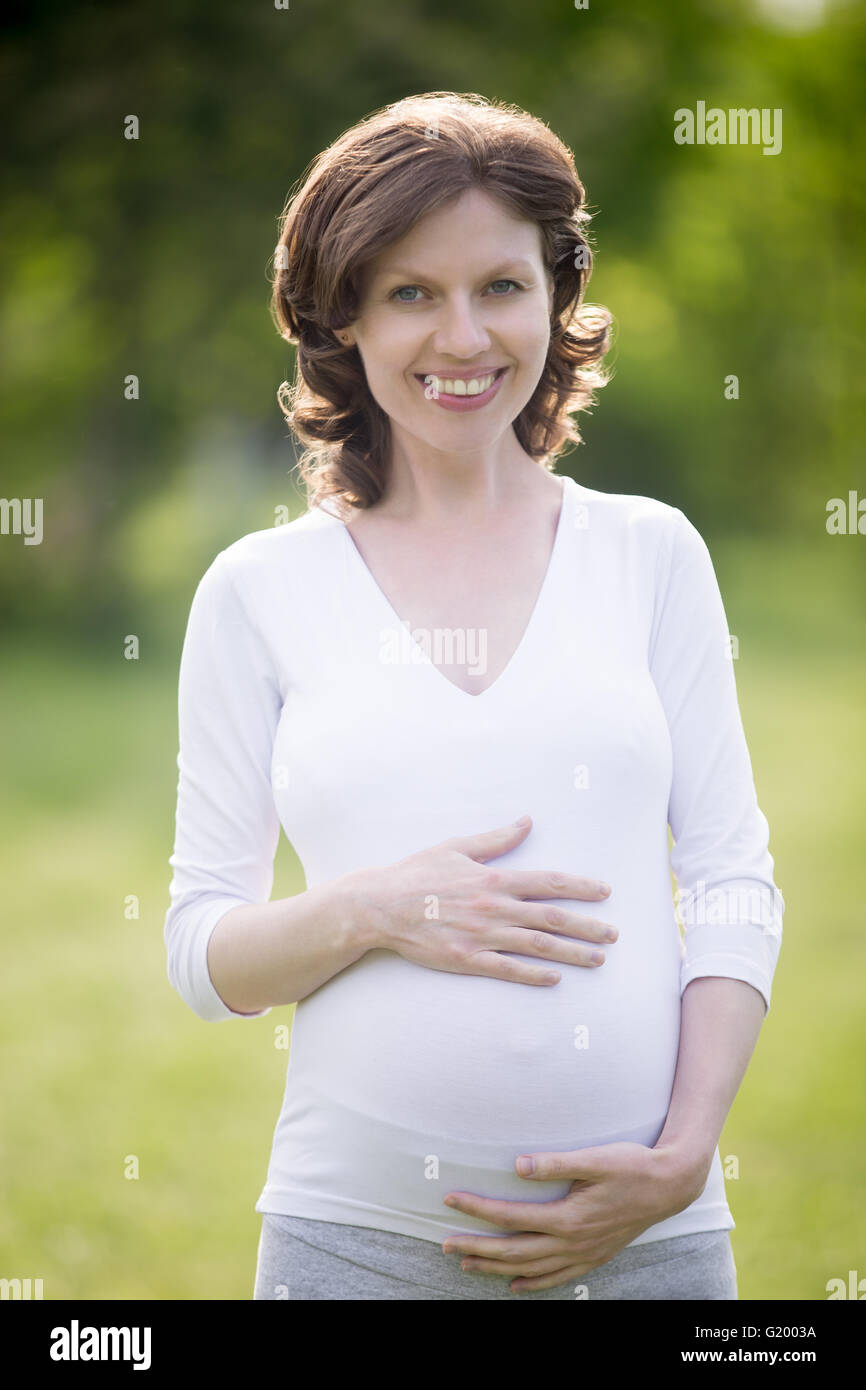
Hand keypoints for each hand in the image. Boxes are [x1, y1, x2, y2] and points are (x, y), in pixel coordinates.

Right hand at [355, 816, 615, 985]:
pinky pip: (507, 969)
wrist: (380, 905)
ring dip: (571, 953)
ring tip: (598, 959)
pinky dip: (533, 974)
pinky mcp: (467, 959)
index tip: (605, 892)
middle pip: (551, 917)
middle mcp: (494, 908)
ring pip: (537, 946)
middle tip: (615, 935)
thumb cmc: (417, 873)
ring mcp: (482, 936)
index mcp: (494, 879)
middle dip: (587, 926)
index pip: (547, 882)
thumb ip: (496, 839)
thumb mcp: (457, 848)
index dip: (580, 887)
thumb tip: (527, 821)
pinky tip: (556, 977)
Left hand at [440, 1141, 711, 1292]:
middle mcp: (572, 1241)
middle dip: (477, 1247)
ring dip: (497, 1268)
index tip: (450, 1200)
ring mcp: (584, 1253)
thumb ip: (555, 1163)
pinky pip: (557, 1277)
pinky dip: (533, 1283)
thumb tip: (517, 1166)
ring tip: (467, 1265)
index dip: (478, 1209)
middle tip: (445, 1245)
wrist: (670, 1186)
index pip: (511, 1216)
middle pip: (514, 1250)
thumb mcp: (594, 1158)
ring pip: (531, 1269)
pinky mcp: (594, 1256)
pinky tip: (516, 1285)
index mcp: (568, 1217)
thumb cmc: (631, 1165)